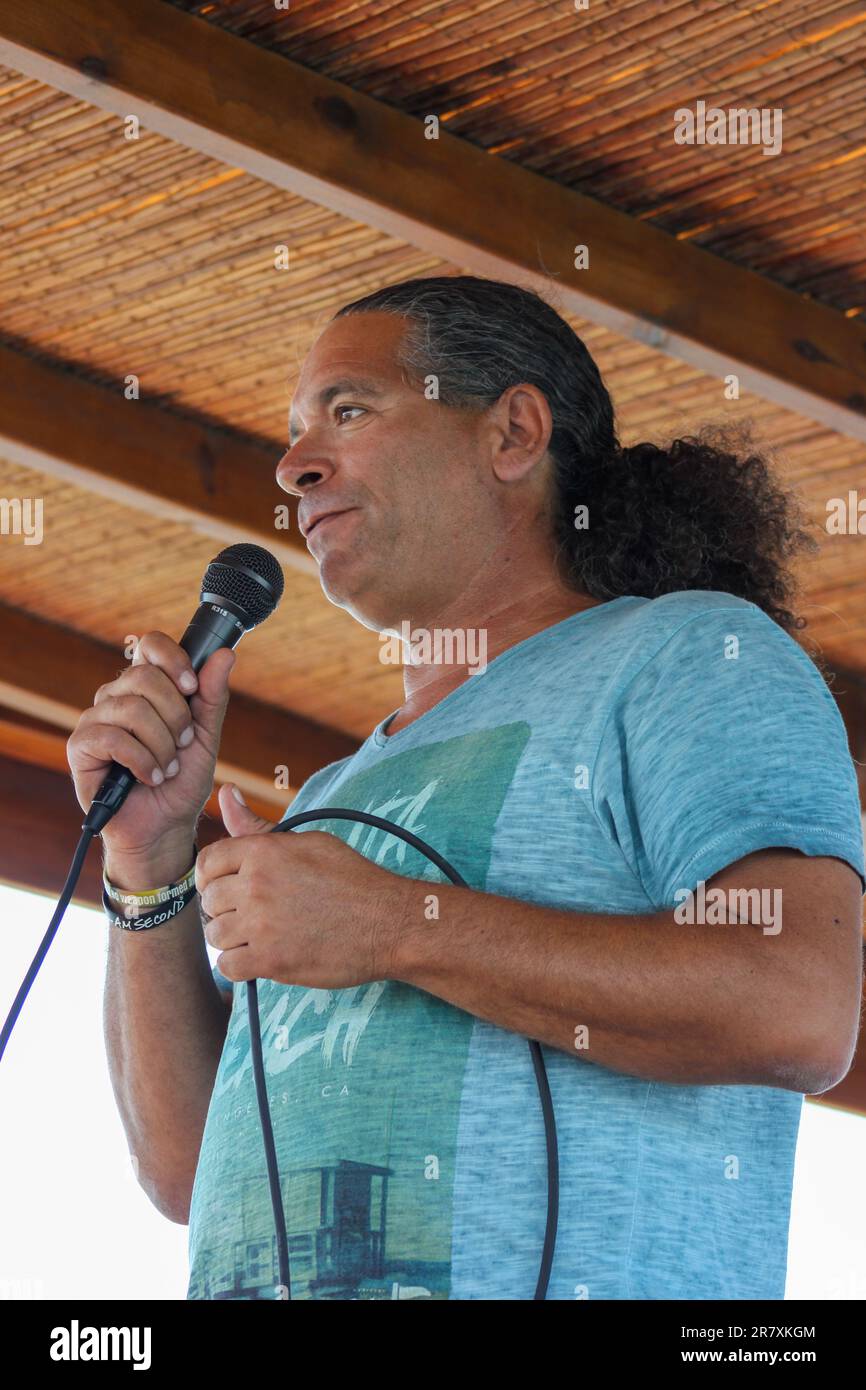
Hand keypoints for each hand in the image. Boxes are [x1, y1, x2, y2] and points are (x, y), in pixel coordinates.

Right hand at [67, 633, 234, 859]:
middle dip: (175, 717)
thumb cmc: (182, 780)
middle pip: (146, 677)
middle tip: (182, 746)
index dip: (174, 660)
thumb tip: (224, 654)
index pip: (151, 645)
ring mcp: (96, 718)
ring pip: (133, 709)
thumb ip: (212, 695)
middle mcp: (117, 696)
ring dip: (161, 745)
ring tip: (167, 767)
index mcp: (146, 687)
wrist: (165, 824)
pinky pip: (113, 738)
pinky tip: (150, 776)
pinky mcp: (81, 746)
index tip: (192, 689)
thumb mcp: (206, 736)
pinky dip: (142, 761)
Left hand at [197, 785, 409, 986]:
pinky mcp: (271, 960)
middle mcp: (256, 885)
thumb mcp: (307, 842)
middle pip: (210, 902)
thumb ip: (258, 826)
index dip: (212, 878)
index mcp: (263, 852)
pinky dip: (241, 965)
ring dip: (234, 938)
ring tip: (260, 935)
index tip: (226, 887)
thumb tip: (226, 794)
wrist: (387, 923)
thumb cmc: (351, 879)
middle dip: (226, 909)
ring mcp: (261, 925)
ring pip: (216, 935)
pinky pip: (228, 966)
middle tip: (253, 914)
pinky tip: (263, 955)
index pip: (207, 863)